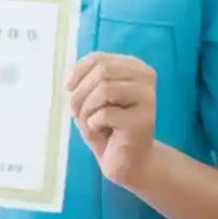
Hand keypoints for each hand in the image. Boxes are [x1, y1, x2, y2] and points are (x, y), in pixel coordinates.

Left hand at [67, 51, 157, 187]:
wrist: (126, 160)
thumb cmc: (107, 125)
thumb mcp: (91, 96)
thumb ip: (86, 79)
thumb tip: (71, 79)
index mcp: (134, 67)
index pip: (99, 58)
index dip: (78, 72)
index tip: (69, 88)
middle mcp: (146, 78)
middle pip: (102, 71)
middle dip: (81, 92)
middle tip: (77, 111)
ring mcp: (148, 99)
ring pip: (104, 89)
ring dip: (86, 109)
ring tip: (89, 122)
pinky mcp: (144, 121)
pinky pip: (106, 113)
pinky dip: (93, 123)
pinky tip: (100, 131)